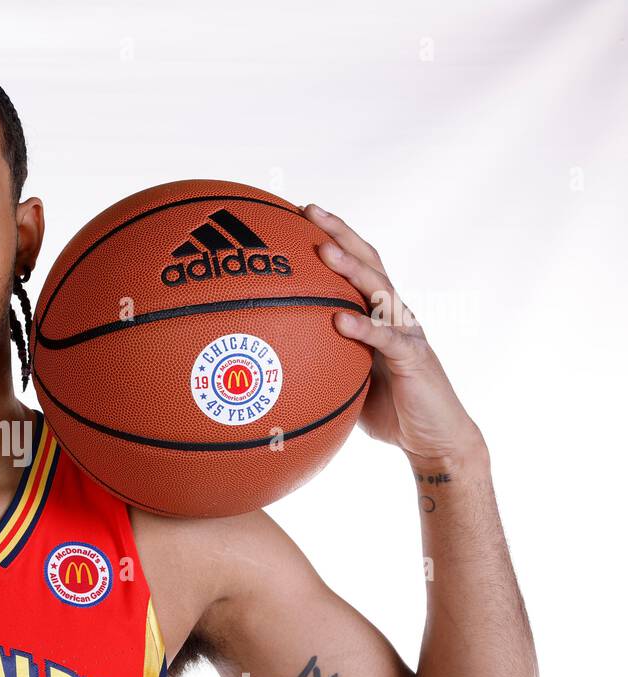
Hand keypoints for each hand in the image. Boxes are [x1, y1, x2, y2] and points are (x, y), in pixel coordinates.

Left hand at [304, 203, 485, 467]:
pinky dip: (364, 327)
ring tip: (323, 251)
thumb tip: (270, 356)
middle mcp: (395, 314)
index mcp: (379, 314)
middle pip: (368, 262)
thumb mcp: (346, 378)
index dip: (331, 237)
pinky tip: (340, 319)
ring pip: (379, 290)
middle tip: (307, 210)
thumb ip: (321, 359)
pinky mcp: (415, 358)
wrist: (434, 439)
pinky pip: (387, 339)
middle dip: (338, 232)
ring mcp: (407, 332)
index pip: (355, 265)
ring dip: (351, 269)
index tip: (297, 214)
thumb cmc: (388, 410)